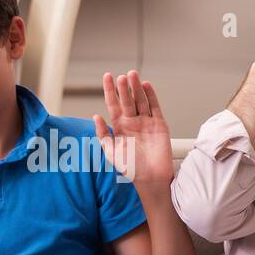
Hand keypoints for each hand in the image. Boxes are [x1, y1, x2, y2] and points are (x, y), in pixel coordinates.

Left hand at [93, 70, 172, 186]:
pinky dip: (151, 96)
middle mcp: (132, 122)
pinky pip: (154, 107)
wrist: (150, 178)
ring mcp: (146, 122)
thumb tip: (95, 116)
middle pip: (126, 100)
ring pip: (140, 100)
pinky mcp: (159, 124)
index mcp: (120, 127)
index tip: (107, 77)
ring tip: (133, 75)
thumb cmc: (131, 168)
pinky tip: (146, 85)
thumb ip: (102, 135)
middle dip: (123, 88)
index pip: (113, 104)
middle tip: (121, 77)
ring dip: (136, 88)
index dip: (109, 91)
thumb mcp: (111, 152)